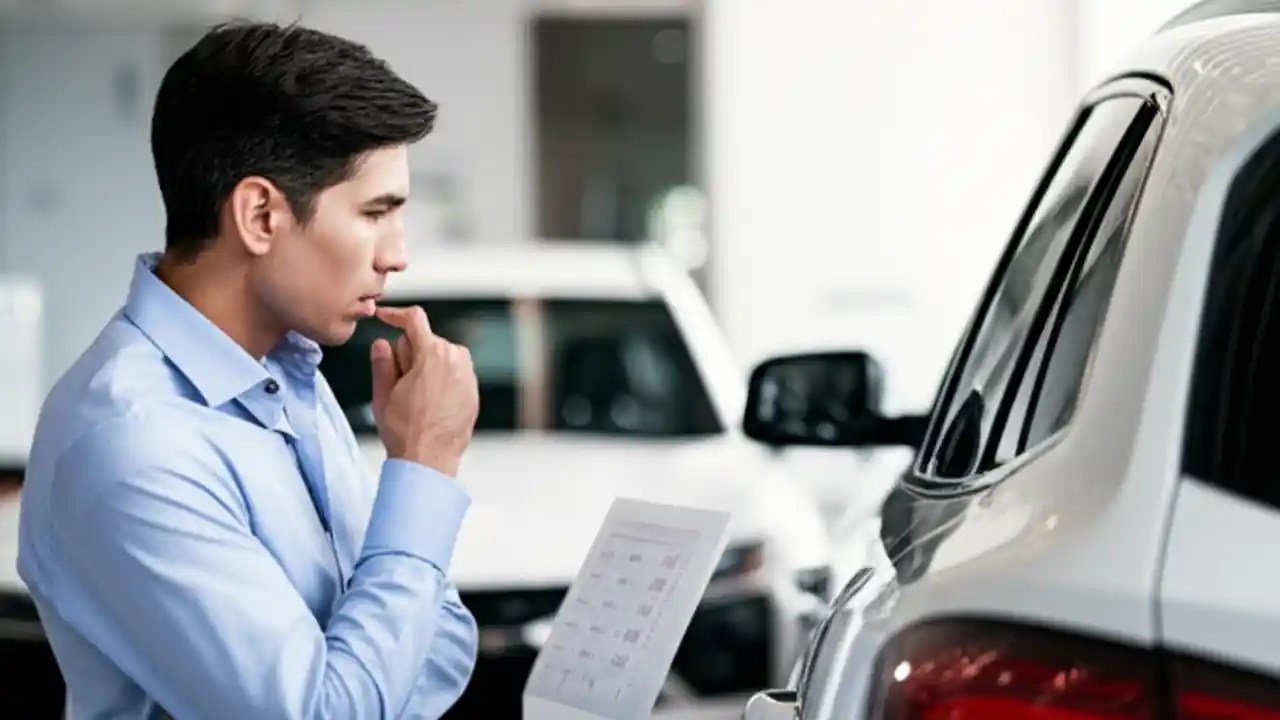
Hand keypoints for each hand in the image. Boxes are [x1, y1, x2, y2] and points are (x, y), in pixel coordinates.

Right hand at [369, 306, 478, 476]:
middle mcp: (456, 358)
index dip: (395, 315)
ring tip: (415, 398)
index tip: (385, 317)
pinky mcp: (473, 390)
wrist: (429, 461)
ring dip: (426, 367)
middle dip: (410, 354)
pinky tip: (430, 405)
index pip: (414, 319)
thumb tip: (381, 345)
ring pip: (440, 356)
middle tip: (400, 385)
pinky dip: (440, 380)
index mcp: (432, 354)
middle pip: (425, 341)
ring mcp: (468, 374)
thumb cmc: (406, 432)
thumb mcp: (383, 394)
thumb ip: (382, 363)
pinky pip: (453, 374)